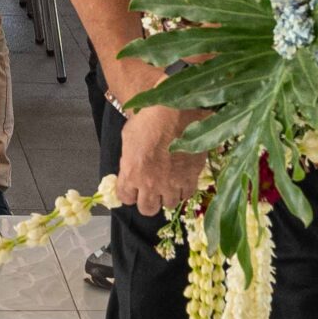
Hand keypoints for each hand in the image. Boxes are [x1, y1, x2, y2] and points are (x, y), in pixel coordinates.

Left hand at [116, 102, 207, 216]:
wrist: (175, 109)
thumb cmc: (148, 118)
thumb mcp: (128, 138)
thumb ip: (129, 159)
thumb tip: (131, 166)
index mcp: (132, 174)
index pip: (125, 198)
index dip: (129, 193)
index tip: (132, 188)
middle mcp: (151, 184)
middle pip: (147, 209)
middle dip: (148, 201)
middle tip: (151, 191)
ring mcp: (173, 183)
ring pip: (169, 204)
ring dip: (168, 196)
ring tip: (169, 184)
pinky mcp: (192, 177)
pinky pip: (188, 194)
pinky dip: (184, 189)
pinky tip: (182, 179)